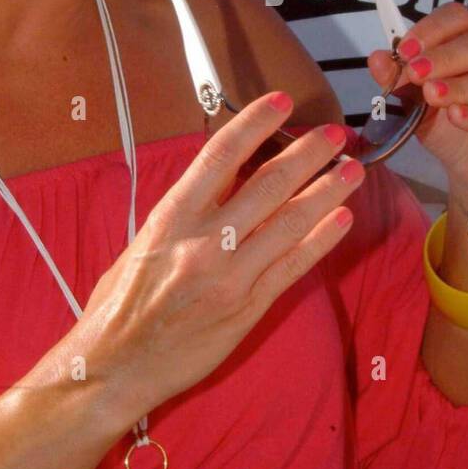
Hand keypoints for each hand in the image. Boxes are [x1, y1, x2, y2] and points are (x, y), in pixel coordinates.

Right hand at [41, 94, 364, 425]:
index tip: (281, 101)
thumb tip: (223, 181)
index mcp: (171, 218)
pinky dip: (321, 240)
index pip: (220, 155)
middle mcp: (204, 242)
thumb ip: (185, 213)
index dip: (255, 123)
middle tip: (335, 133)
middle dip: (307, 154)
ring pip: (290, 223)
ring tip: (352, 170)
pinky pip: (293, 267)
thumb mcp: (142, 242)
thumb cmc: (119, 305)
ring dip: (327, 192)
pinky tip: (341, 219)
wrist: (114, 367)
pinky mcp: (247, 308)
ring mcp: (230, 276)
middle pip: (267, 184)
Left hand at [368, 3, 467, 211]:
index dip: (432, 30)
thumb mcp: (417, 99)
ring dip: (459, 86)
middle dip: (443, 57)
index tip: (405, 50)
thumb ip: (399, 78)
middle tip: (415, 73)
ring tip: (431, 94)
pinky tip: (456, 116)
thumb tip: (377, 58)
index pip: (460, 17)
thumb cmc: (453, 121)